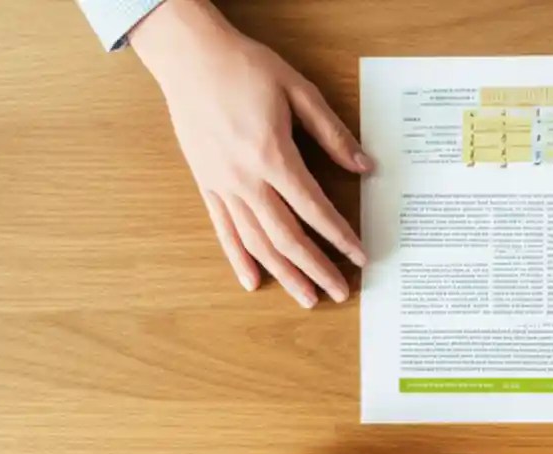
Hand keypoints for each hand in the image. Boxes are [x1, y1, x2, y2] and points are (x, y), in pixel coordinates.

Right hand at [130, 0, 370, 307]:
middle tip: (340, 291)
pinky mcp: (205, 184)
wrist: (189, 56)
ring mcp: (222, 185)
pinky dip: (238, 258)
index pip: (314, 209)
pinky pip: (223, 230)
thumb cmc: (244, 67)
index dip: (340, 236)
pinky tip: (253, 281)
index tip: (359, 255)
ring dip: (284, 274)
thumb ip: (332, 133)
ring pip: (256, 241)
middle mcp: (245, 178)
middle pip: (286, 237)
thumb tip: (363, 166)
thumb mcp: (299, 90)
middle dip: (316, 268)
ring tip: (306, 297)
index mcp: (272, 155)